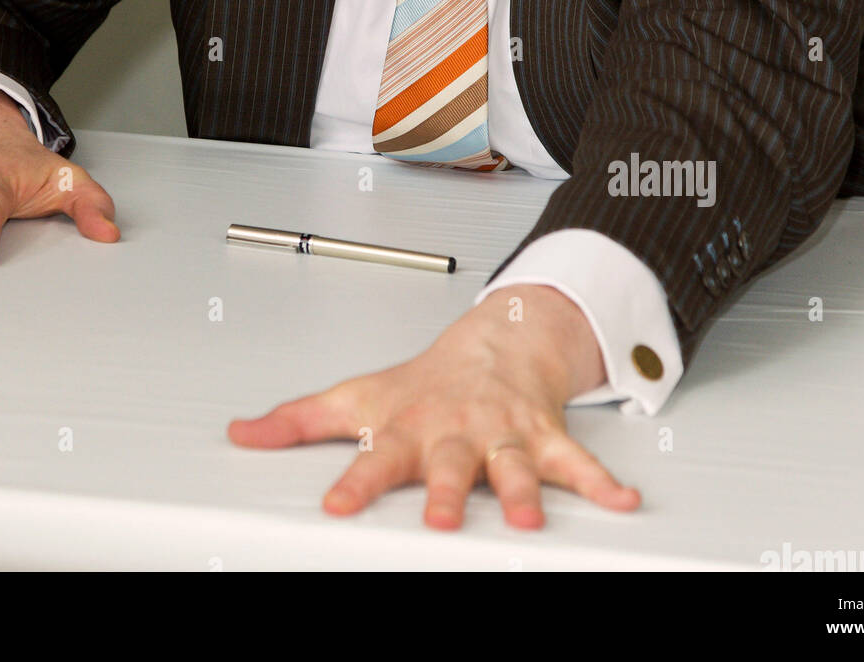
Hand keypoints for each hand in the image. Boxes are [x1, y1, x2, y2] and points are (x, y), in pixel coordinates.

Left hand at [228, 284, 639, 528]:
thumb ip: (298, 422)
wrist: (494, 341)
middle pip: (451, 465)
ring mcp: (502, 435)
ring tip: (527, 520)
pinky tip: (623, 501)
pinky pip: (575, 461)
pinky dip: (601, 481)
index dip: (355, 482)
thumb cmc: (423, 382)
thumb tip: (240, 434)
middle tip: (444, 519)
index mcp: (407, 427)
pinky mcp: (542, 437)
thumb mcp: (357, 395)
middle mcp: (455, 432)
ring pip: (513, 466)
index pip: (374, 457)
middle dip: (448, 492)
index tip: (335, 505)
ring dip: (520, 492)